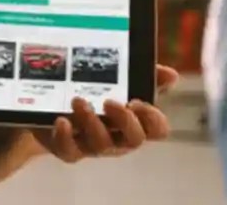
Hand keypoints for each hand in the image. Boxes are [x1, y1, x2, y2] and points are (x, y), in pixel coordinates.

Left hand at [33, 65, 178, 162]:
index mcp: (135, 120)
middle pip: (134, 140)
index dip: (152, 119)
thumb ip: (144, 75)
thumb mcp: (120, 80)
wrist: (54, 105)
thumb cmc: (96, 93)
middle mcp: (119, 137)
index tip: (137, 101)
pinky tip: (62, 121)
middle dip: (125, 121)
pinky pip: (70, 151)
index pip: (157, 129)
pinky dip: (65, 137)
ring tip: (78, 100)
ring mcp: (94, 145)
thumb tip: (171, 75)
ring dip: (91, 122)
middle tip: (109, 102)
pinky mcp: (68, 148)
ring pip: (101, 145)